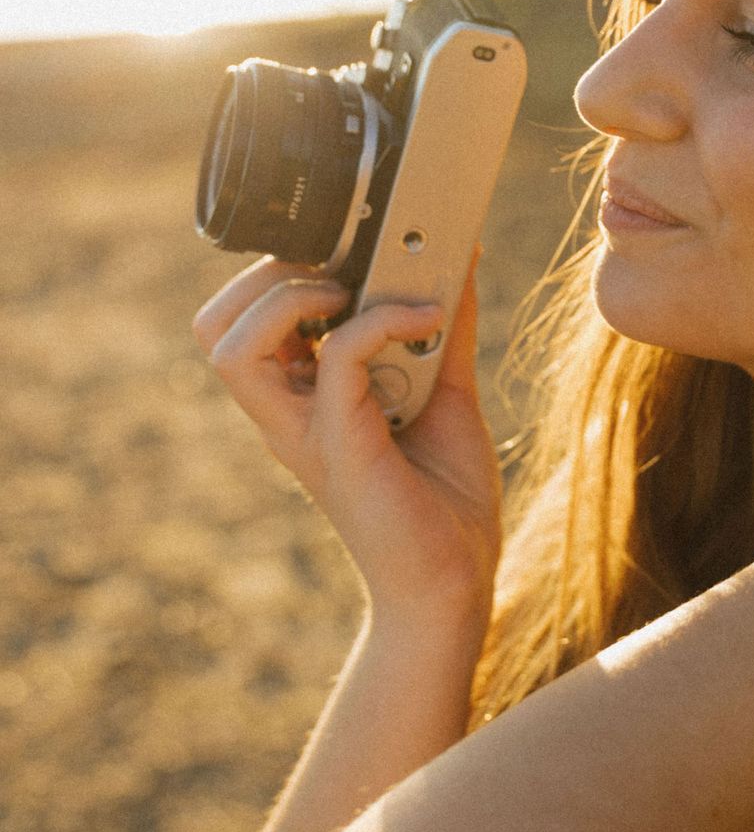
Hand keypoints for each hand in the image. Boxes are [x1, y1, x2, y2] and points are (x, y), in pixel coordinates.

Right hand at [191, 248, 501, 626]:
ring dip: (291, 298)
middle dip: (268, 276)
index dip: (273, 273)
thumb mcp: (446, 389)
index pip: (239, 321)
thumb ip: (446, 326)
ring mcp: (305, 432)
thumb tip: (459, 257)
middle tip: (339, 269)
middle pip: (215, 327)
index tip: (340, 249)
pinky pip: (336, 361)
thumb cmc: (445, 497)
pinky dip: (378, 322)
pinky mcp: (340, 447)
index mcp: (301, 397)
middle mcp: (288, 413)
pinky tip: (425, 317)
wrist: (456, 582)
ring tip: (353, 292)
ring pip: (232, 347)